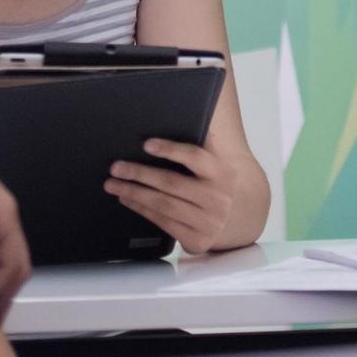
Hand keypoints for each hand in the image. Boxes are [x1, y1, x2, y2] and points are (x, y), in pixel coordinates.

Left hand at [106, 137, 248, 254]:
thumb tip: (184, 117)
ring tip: (114, 184)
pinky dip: (141, 209)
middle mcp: (217, 198)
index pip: (195, 157)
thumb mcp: (219, 165)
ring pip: (162, 204)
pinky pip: (162, 222)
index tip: (146, 144)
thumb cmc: (220, 185)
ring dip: (134, 192)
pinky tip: (128, 199)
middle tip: (117, 167)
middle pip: (171, 182)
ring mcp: (208, 221)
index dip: (170, 150)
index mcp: (223, 173)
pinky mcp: (197, 239)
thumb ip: (205, 145)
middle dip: (139, 173)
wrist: (243, 218)